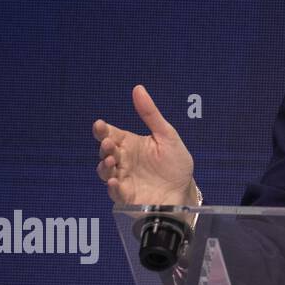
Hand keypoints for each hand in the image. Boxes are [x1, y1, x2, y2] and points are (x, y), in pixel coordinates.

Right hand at [93, 84, 196, 207]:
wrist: (184, 190)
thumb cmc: (175, 163)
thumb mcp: (167, 135)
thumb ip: (150, 114)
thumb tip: (138, 88)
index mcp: (130, 144)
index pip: (111, 134)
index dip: (103, 130)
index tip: (100, 125)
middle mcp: (123, 160)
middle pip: (106, 152)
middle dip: (105, 147)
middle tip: (109, 142)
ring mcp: (123, 178)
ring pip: (105, 171)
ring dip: (105, 165)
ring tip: (112, 159)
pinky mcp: (127, 196)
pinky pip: (115, 192)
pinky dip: (112, 187)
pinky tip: (114, 181)